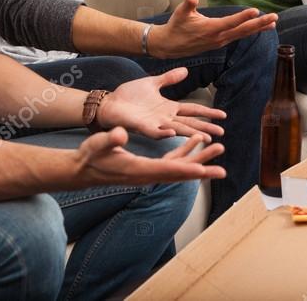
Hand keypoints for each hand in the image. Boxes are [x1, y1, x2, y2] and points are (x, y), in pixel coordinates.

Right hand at [73, 128, 225, 186]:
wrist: (83, 169)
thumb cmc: (90, 157)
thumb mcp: (97, 146)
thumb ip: (110, 140)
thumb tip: (120, 133)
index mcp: (139, 170)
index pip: (167, 171)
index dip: (186, 171)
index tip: (204, 171)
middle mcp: (148, 175)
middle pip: (180, 173)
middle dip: (201, 170)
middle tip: (223, 170)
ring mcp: (149, 172)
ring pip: (180, 167)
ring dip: (199, 159)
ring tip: (218, 149)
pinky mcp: (148, 167)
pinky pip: (173, 161)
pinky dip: (186, 152)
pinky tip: (196, 142)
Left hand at [100, 67, 226, 140]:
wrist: (109, 103)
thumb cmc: (129, 96)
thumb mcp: (153, 83)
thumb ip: (169, 79)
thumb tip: (186, 70)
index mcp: (168, 107)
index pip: (193, 110)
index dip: (208, 112)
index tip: (223, 116)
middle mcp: (165, 118)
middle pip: (190, 123)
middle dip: (206, 128)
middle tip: (222, 133)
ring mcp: (155, 124)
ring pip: (178, 130)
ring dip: (191, 134)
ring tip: (206, 138)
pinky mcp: (142, 127)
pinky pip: (155, 132)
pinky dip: (164, 133)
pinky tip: (174, 133)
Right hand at [150, 0, 277, 58]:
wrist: (170, 45)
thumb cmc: (176, 27)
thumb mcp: (179, 13)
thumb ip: (187, 3)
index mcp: (210, 29)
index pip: (230, 22)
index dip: (243, 17)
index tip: (256, 11)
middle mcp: (218, 37)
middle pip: (242, 30)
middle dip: (259, 24)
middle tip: (274, 18)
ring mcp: (221, 41)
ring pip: (243, 34)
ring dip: (258, 28)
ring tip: (273, 23)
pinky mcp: (221, 42)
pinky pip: (239, 36)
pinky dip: (250, 32)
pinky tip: (260, 28)